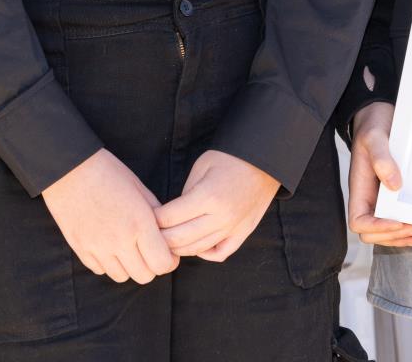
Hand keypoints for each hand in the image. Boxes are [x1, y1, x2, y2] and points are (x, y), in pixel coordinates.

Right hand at [42, 148, 179, 282]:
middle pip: (144, 276)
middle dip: (151, 266)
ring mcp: (98, 248)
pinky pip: (100, 270)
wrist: (69, 169)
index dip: (169, 261)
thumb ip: (157, 214)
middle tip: (149, 251)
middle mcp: (119, 241)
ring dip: (129, 267)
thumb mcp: (139, 188)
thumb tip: (167, 233)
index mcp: (139, 224)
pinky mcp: (80, 249)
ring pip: (122, 277)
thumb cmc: (108, 173)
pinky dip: (108, 264)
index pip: (162, 264)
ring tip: (128, 249)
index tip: (167, 252)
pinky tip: (109, 246)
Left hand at [154, 149, 279, 261]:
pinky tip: (196, 245)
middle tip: (150, 233)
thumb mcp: (201, 167)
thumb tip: (172, 217)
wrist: (265, 159)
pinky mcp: (244, 232)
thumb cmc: (230, 158)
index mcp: (207, 196)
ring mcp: (234, 228)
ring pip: (197, 249)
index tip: (145, 216)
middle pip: (179, 239)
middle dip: (159, 238)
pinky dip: (205, 253)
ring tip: (167, 240)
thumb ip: (185, 195)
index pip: (169, 218)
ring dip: (178, 248)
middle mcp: (221, 217)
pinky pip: (221, 253)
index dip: (153, 219)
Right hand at [347, 103, 411, 247]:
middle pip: (371, 233)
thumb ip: (381, 158)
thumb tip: (393, 184)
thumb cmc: (371, 127)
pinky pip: (393, 220)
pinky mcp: (391, 194)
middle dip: (392, 235)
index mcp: (359, 188)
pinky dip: (404, 230)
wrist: (377, 116)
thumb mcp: (374, 138)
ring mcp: (378, 198)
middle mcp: (367, 197)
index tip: (397, 222)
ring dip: (399, 237)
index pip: (358, 221)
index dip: (376, 227)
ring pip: (382, 231)